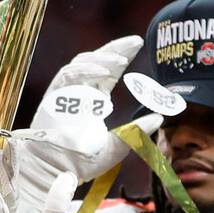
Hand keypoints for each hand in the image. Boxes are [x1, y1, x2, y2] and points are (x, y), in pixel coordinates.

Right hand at [20, 35, 161, 212]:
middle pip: (96, 60)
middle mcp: (79, 92)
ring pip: (82, 63)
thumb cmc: (80, 162)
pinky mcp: (53, 96)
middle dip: (116, 48)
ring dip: (103, 59)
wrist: (54, 171)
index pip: (109, 71)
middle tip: (136, 41)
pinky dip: (86, 70)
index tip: (139, 43)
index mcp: (93, 99)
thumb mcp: (115, 147)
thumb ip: (135, 133)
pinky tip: (104, 72)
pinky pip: (69, 74)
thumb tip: (160, 118)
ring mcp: (65, 92)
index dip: (122, 55)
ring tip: (122, 60)